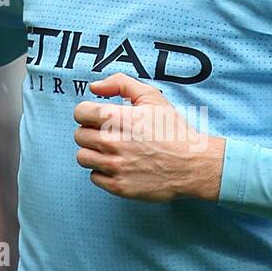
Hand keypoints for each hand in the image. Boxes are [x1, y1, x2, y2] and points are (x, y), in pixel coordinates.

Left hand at [73, 73, 225, 201]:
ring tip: (113, 151)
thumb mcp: (151, 97)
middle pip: (79, 136)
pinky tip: (120, 166)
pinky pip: (94, 177)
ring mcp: (114, 166)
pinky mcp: (118, 186)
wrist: (192, 164)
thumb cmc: (173, 130)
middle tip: (109, 135)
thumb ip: (120, 84)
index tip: (98, 118)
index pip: (80, 113)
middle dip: (91, 133)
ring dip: (94, 153)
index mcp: (116, 118)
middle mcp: (111, 143)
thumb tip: (94, 87)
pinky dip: (103, 172)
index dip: (88, 113)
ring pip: (83, 157)